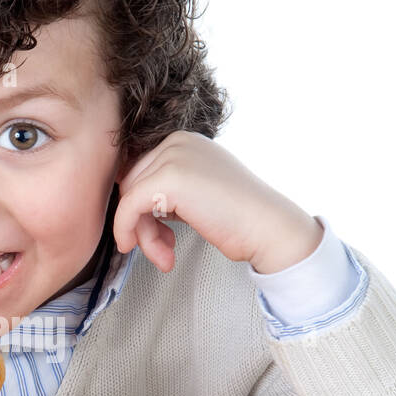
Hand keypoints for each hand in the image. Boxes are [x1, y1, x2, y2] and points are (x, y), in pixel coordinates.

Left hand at [113, 131, 323, 273]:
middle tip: (163, 248)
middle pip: (131, 183)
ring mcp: (174, 156)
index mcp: (183, 140)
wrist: (268, 228)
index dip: (141, 208)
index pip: (138, 172)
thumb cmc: (238, 218)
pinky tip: (157, 254)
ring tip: (165, 255)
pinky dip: (130, 232)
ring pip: (129, 198)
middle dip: (141, 222)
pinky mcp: (169, 178)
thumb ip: (165, 189)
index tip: (159, 234)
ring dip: (144, 234)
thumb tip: (127, 201)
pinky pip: (128, 207)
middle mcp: (177, 141)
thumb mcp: (196, 191)